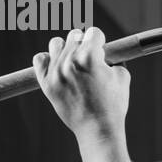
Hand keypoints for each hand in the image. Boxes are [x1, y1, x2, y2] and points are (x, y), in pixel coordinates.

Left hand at [33, 27, 130, 141]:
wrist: (97, 129)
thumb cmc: (113, 105)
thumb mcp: (122, 77)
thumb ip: (112, 59)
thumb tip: (103, 53)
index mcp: (90, 57)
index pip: (93, 32)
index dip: (100, 40)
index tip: (101, 49)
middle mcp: (70, 61)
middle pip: (75, 35)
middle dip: (84, 44)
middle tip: (89, 59)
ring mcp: (56, 72)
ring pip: (56, 43)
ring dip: (66, 48)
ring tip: (73, 61)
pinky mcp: (46, 84)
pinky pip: (39, 59)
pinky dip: (47, 59)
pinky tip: (57, 67)